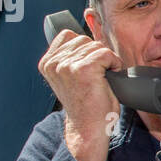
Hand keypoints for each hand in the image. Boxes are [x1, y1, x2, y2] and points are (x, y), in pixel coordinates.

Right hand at [38, 29, 122, 160]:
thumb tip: (85, 32)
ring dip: (106, 61)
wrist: (88, 127)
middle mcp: (53, 62)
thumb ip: (70, 56)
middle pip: (84, 39)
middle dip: (95, 56)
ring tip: (100, 80)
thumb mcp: (70, 75)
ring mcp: (66, 65)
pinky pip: (106, 53)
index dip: (84, 50)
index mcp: (47, 62)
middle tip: (95, 78)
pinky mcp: (83, 68)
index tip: (86, 70)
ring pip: (96, 46)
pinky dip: (114, 64)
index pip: (69, 35)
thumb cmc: (85, 104)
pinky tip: (107, 80)